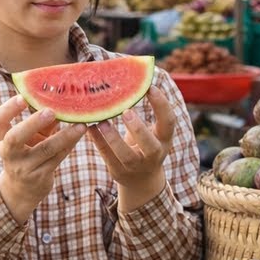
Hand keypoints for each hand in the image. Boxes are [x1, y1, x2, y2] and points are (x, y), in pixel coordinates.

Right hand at [0, 95, 85, 224]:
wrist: (22, 190)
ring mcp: (24, 167)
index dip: (7, 108)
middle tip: (50, 111)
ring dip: (64, 136)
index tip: (23, 97)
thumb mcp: (29, 138)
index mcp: (3, 140)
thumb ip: (41, 122)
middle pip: (15, 137)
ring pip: (45, 149)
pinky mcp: (40, 177)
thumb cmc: (27, 155)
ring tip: (80, 125)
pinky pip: (58, 158)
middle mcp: (9, 154)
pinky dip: (70, 144)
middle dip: (32, 123)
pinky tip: (80, 134)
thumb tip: (60, 101)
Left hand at [87, 86, 174, 211]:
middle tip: (125, 111)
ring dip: (113, 138)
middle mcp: (153, 155)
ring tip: (101, 122)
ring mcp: (136, 166)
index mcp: (164, 140)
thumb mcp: (152, 132)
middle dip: (138, 129)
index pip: (168, 123)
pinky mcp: (119, 172)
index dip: (161, 105)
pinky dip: (98, 142)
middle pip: (149, 145)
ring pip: (126, 155)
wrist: (141, 180)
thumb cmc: (145, 145)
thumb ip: (146, 114)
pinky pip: (107, 157)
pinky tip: (90, 128)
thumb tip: (131, 80)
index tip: (150, 87)